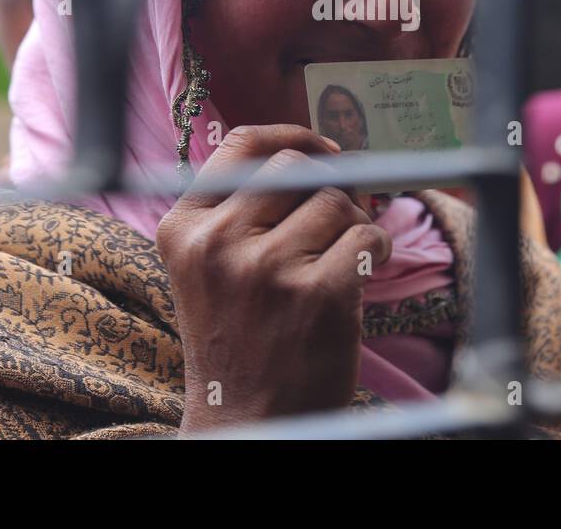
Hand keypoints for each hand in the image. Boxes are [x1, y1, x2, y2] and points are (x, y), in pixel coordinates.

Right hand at [156, 124, 391, 433]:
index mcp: (184, 228)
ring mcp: (266, 269)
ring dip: (352, 225)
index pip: (242, 145)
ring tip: (341, 260)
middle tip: (341, 217)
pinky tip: (361, 275)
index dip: (295, 137)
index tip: (326, 150)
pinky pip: (367, 237)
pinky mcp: (316, 295)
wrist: (247, 422)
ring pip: (336, 202)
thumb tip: (315, 151)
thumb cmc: (239, 338)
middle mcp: (217, 243)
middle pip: (295, 169)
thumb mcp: (210, 267)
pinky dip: (376, 249)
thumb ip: (241, 209)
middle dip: (330, 187)